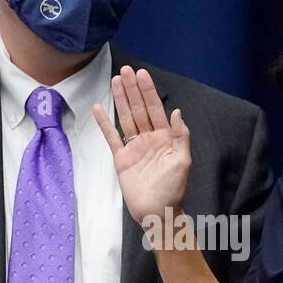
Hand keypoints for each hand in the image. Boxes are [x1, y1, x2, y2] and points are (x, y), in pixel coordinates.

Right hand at [92, 65, 189, 224]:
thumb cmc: (173, 189)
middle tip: (125, 70)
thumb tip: (176, 112)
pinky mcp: (121, 158)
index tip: (141, 75)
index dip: (148, 91)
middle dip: (133, 89)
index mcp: (165, 138)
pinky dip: (105, 123)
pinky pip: (112, 137)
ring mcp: (134, 147)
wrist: (157, 212)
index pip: (155, 109)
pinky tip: (99, 108)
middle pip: (139, 109)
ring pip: (125, 118)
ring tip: (115, 81)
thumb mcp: (183, 161)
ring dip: (120, 99)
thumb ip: (180, 136)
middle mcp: (149, 138)